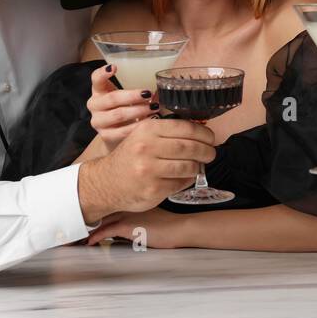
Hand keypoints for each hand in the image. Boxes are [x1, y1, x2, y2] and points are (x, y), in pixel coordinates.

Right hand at [79, 115, 216, 220]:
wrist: (106, 183)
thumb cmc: (130, 157)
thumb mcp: (142, 136)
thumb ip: (166, 132)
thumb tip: (201, 132)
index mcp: (147, 129)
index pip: (185, 128)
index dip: (204, 133)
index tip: (210, 138)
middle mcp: (146, 148)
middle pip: (190, 147)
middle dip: (206, 151)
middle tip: (210, 153)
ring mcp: (149, 170)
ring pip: (188, 166)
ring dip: (197, 167)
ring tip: (197, 166)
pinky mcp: (153, 189)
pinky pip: (181, 183)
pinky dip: (187, 180)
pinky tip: (184, 177)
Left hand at [85, 206, 188, 247]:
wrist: (181, 228)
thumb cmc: (170, 225)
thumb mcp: (151, 218)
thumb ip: (136, 220)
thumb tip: (123, 231)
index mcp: (133, 200)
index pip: (110, 202)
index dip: (97, 210)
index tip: (86, 217)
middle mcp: (128, 204)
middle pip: (102, 209)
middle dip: (89, 218)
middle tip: (77, 228)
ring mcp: (127, 213)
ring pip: (101, 219)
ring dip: (89, 228)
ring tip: (79, 237)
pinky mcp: (128, 225)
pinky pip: (105, 230)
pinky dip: (96, 236)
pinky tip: (90, 242)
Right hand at [87, 62, 158, 150]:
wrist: (116, 131)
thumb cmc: (124, 107)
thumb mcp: (127, 96)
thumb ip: (137, 90)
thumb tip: (162, 86)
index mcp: (98, 90)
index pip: (96, 78)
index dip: (103, 73)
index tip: (114, 67)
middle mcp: (94, 105)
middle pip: (112, 98)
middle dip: (132, 96)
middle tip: (148, 94)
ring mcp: (98, 121)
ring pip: (118, 115)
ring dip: (138, 111)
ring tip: (153, 108)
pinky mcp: (105, 135)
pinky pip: (123, 131)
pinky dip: (137, 126)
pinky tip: (149, 122)